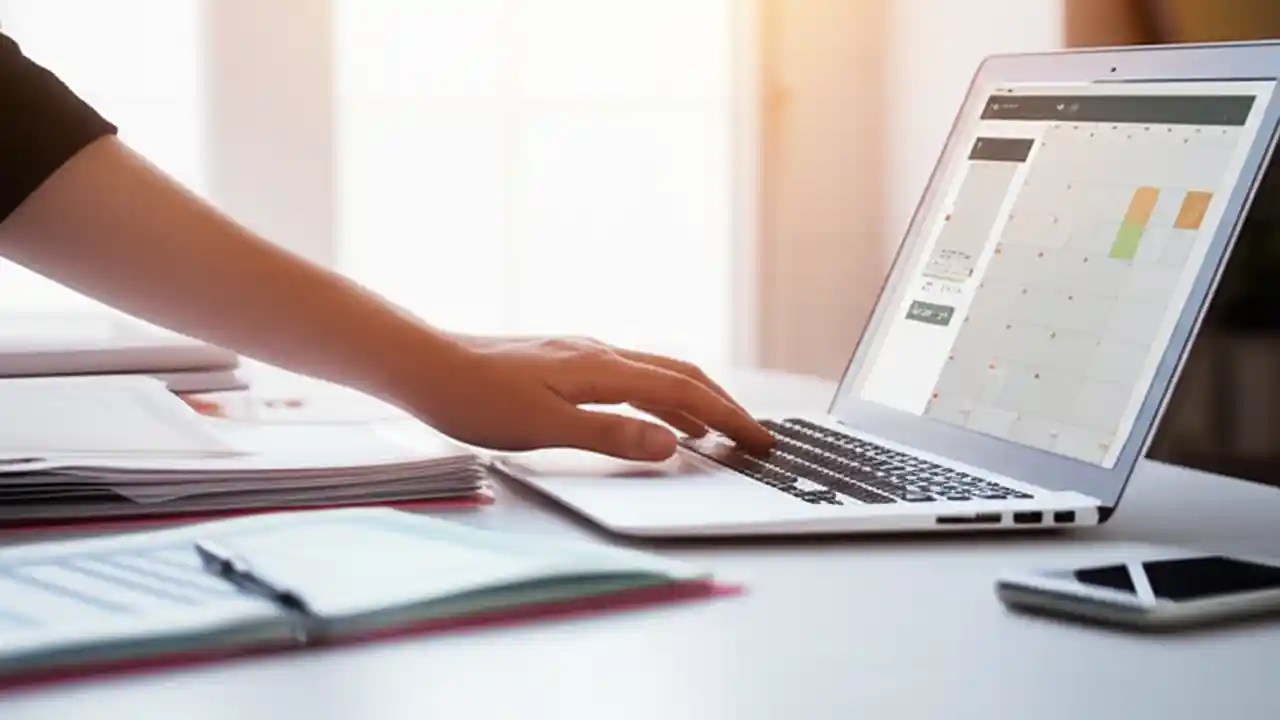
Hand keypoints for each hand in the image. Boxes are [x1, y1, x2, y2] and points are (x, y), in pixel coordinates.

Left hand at [406, 335, 773, 460]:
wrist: (426, 365)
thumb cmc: (476, 399)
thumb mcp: (546, 428)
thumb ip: (612, 436)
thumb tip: (673, 445)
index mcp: (603, 368)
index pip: (684, 391)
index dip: (728, 417)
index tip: (760, 440)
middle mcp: (600, 353)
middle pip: (681, 374)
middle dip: (723, 405)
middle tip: (754, 436)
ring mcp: (583, 354)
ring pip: (657, 372)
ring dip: (693, 400)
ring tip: (716, 431)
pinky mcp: (565, 361)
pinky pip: (631, 376)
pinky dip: (659, 397)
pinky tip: (651, 415)